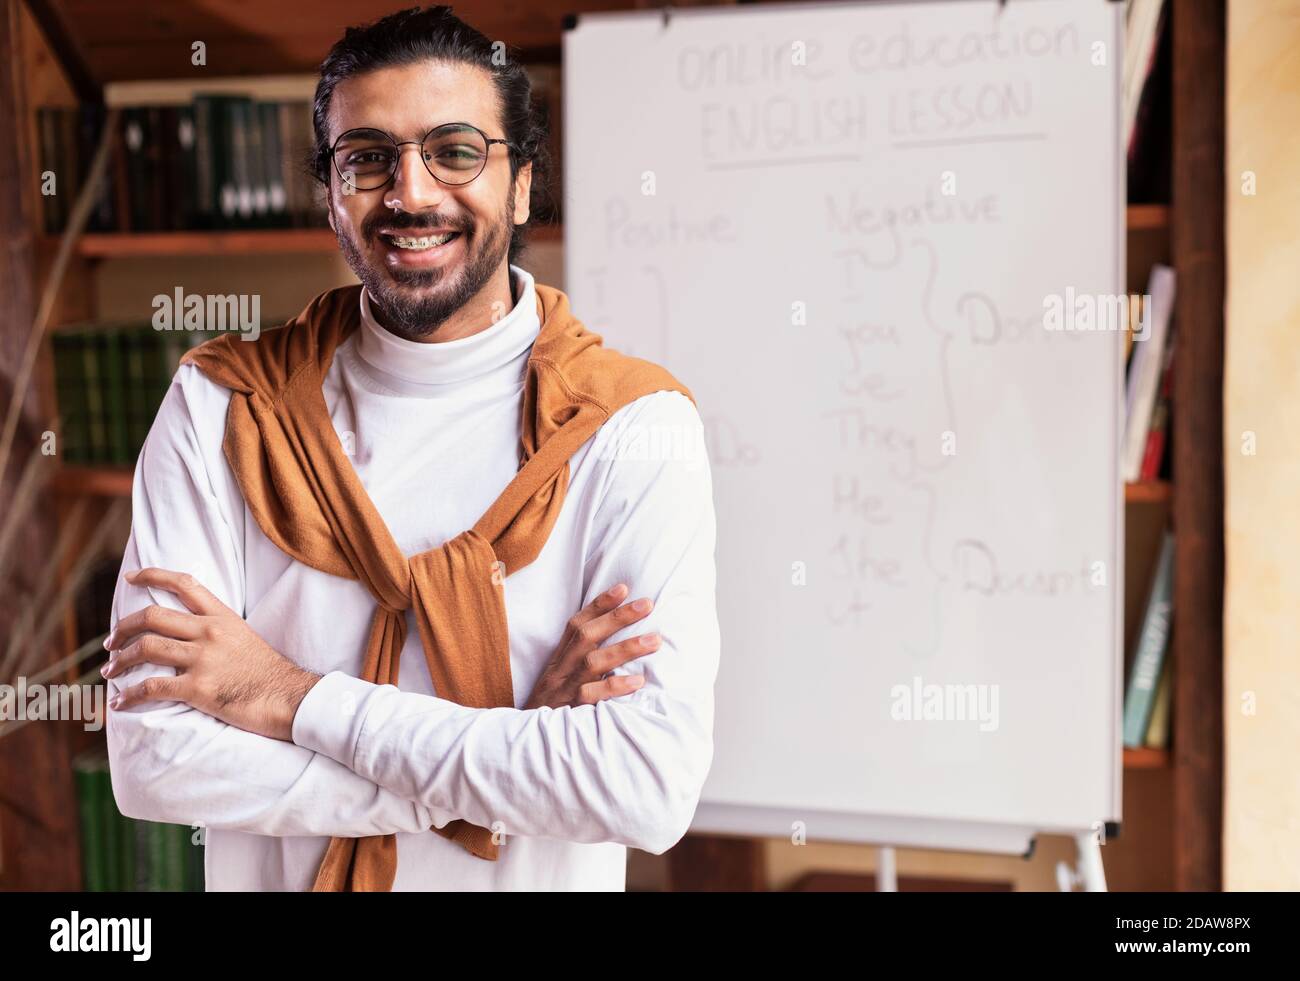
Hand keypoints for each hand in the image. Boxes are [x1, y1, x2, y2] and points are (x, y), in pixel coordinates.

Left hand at [102, 568, 320, 740]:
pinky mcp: (199, 688)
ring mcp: (204, 659)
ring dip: (120, 660)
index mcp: (222, 617)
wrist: (289, 698)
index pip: (184, 584)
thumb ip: (217, 631)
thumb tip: (188, 634)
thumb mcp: (245, 638)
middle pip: (152, 617)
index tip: (131, 578)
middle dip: (122, 628)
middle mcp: (210, 632)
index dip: (152, 576)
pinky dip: (129, 695)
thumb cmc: (268, 673)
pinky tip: (120, 703)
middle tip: (111, 642)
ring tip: (110, 671)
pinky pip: (152, 687)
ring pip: (146, 648)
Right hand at [523, 583, 659, 709]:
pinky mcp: (570, 711)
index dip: (599, 605)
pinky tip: (637, 681)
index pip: (576, 624)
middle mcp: (560, 669)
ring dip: (625, 648)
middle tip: (647, 604)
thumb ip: (580, 660)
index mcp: (558, 658)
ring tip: (654, 640)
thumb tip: (616, 641)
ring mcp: (564, 689)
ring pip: (593, 662)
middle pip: (587, 636)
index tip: (623, 588)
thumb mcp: (559, 679)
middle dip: (618, 617)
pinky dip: (615, 686)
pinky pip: (592, 696)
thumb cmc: (551, 708)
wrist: (525, 742)